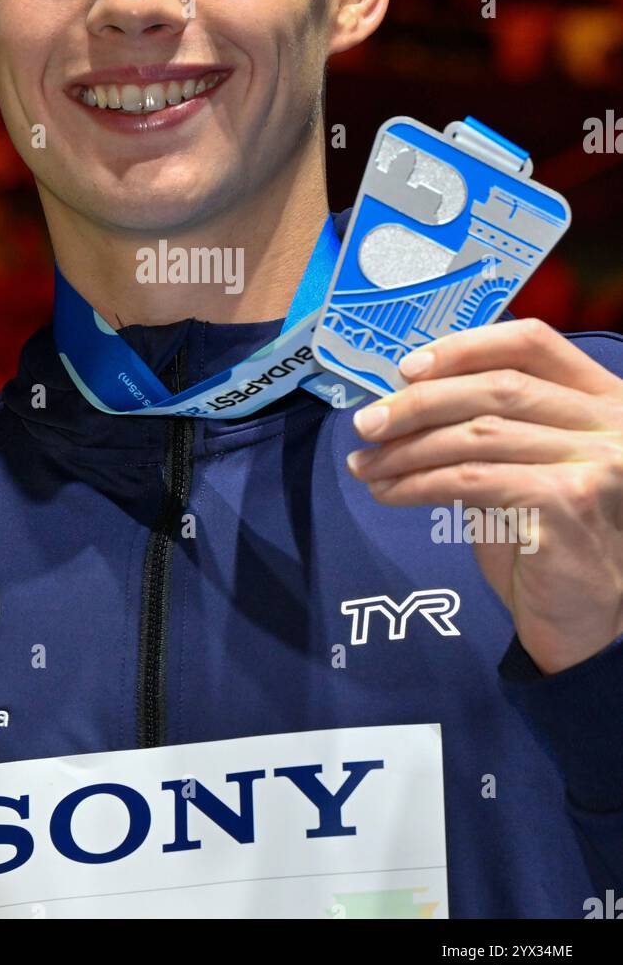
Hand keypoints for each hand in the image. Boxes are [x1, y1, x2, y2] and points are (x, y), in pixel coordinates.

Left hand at [346, 319, 622, 673]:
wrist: (586, 622)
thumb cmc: (549, 538)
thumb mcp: (527, 464)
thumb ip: (491, 424)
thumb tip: (404, 399)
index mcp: (602, 398)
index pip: (533, 342)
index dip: (465, 347)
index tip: (408, 367)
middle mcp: (610, 423)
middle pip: (497, 387)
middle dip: (419, 403)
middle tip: (367, 423)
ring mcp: (595, 462)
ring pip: (476, 434)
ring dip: (407, 449)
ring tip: (365, 464)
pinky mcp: (566, 503)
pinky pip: (469, 480)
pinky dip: (417, 484)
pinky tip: (388, 493)